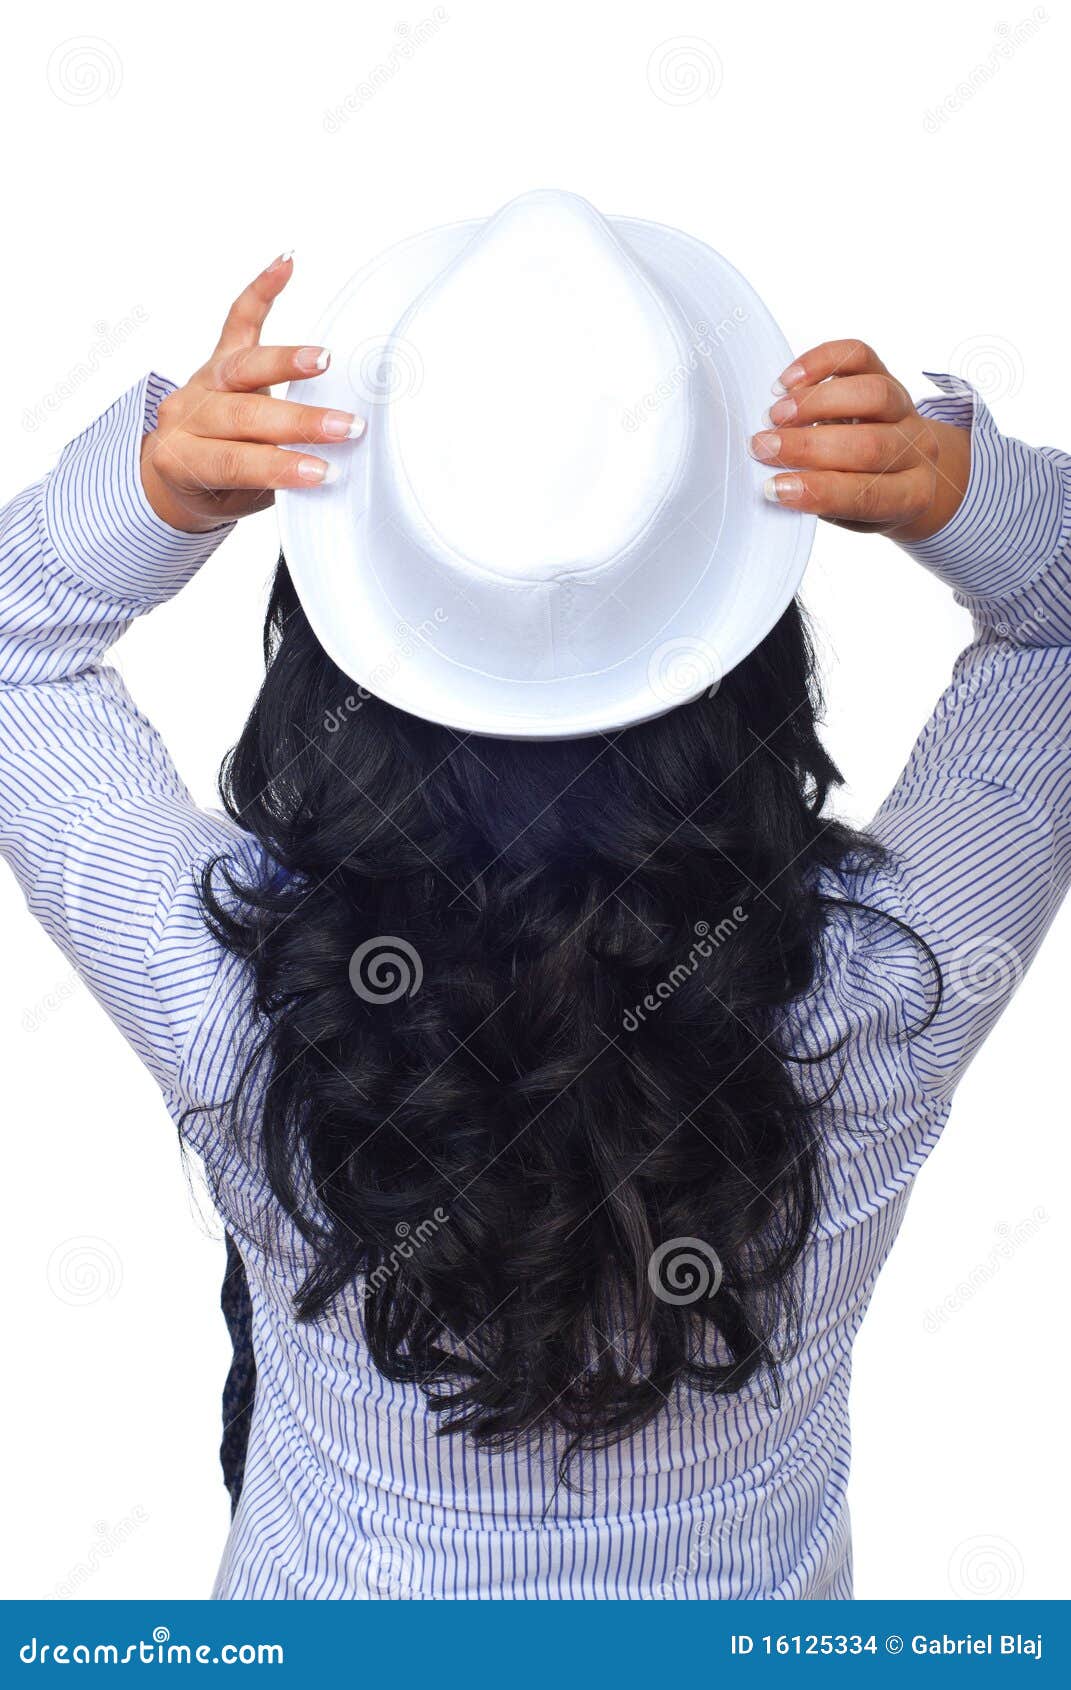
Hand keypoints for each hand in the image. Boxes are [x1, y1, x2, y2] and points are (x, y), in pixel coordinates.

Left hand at [140, 254, 364, 533]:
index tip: (323, 473)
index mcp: (183, 459)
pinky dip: (262, 292)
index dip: (279, 467)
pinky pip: (239, 320)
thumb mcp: (240, 501)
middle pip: (242, 414)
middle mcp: (185, 414)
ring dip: (286, 362)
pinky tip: (287, 264)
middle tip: (345, 427)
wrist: (179, 475)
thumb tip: (333, 469)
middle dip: (297, 422)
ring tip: (323, 360)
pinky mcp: (217, 356)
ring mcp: (201, 381)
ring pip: (243, 366)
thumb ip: (274, 483)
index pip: (234, 462)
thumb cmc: (217, 491)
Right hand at [750, 339, 969, 542]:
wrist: (905, 467)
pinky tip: (788, 383)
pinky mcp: (889, 374)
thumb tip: (776, 478)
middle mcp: (915, 450)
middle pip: (867, 445)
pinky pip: (860, 357)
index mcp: (910, 495)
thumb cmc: (866, 493)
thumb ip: (822, 501)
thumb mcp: (849, 515)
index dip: (817, 491)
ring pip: (871, 395)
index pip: (866, 496)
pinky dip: (820, 363)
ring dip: (814, 404)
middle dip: (806, 446)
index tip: (773, 488)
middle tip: (762, 447)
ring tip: (775, 415)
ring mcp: (906, 409)